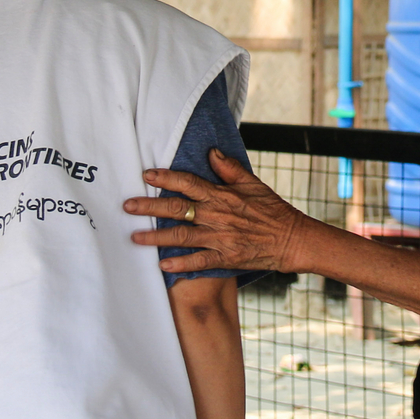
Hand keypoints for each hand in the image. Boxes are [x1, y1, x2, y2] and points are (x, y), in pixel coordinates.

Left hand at [124, 149, 309, 273]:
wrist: (293, 239)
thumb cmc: (273, 210)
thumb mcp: (253, 183)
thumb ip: (230, 169)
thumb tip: (211, 153)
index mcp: (222, 195)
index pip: (189, 183)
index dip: (166, 178)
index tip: (146, 175)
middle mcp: (217, 215)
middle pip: (177, 208)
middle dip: (149, 207)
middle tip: (127, 205)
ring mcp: (220, 237)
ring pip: (181, 236)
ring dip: (156, 236)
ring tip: (134, 237)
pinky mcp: (225, 257)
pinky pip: (198, 261)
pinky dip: (180, 263)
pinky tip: (162, 265)